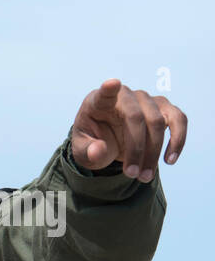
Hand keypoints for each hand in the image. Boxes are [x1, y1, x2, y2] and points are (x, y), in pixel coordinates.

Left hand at [70, 79, 186, 180]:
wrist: (108, 143)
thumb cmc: (93, 143)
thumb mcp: (82, 152)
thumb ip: (88, 151)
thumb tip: (99, 151)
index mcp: (98, 102)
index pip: (104, 94)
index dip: (108, 89)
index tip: (111, 84)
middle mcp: (125, 95)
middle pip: (136, 117)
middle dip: (136, 149)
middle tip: (131, 174)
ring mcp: (147, 100)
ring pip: (158, 122)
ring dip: (153, 152)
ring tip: (144, 176)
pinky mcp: (164, 108)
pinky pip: (178, 120)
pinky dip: (177, 140)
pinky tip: (169, 160)